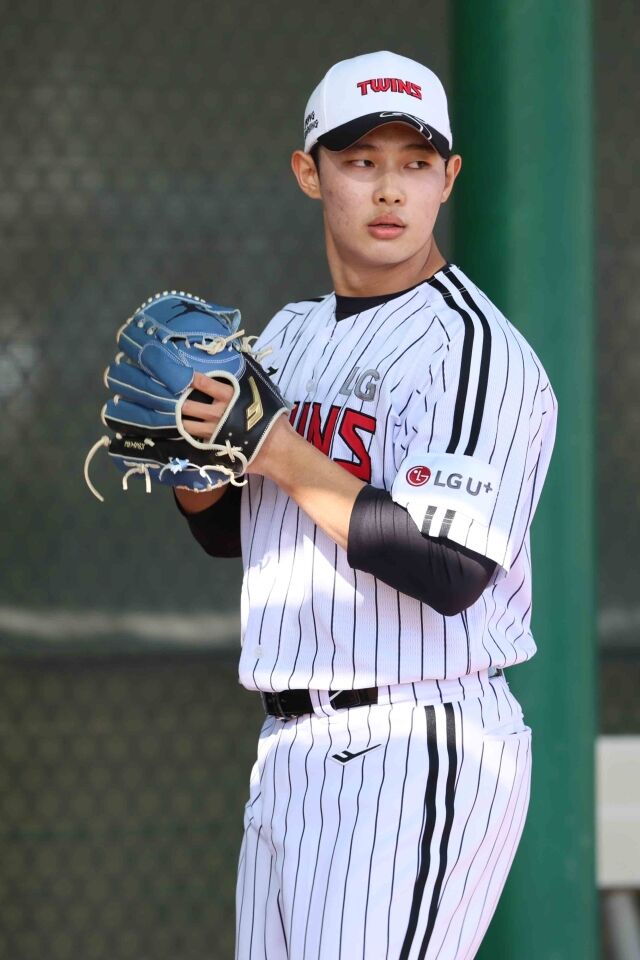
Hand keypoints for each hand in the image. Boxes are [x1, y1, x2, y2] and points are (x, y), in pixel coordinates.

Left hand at [181, 372, 295, 477]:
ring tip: (179, 418)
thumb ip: (250, 391)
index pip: (204, 384)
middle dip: (179, 402)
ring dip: (182, 421)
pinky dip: (193, 438)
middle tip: (174, 400)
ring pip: (187, 426)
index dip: (191, 379)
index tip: (183, 376)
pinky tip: (191, 436)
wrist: (277, 450)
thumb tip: (247, 381)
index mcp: (230, 397)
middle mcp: (217, 413)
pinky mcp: (214, 447)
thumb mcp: (264, 399)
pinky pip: (197, 441)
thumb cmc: (274, 423)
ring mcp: (213, 432)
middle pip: (188, 406)